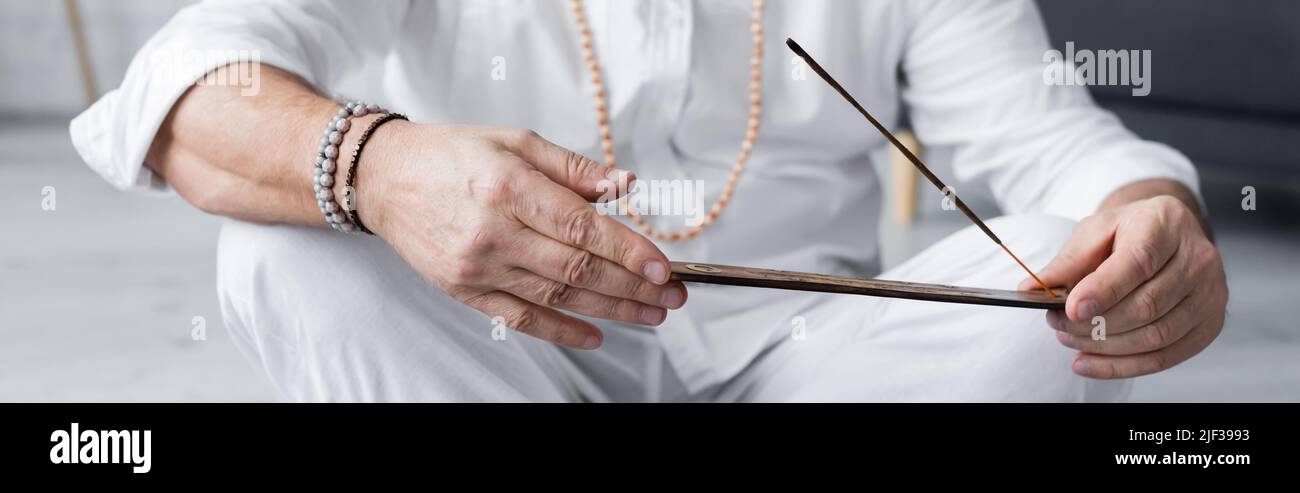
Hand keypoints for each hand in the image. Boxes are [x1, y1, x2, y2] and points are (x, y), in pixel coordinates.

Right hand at [353, 123, 685, 349]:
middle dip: (633, 286)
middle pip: (577, 267)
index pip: (582, 227)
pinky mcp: (465, 291)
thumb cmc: (452, 155)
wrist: (385, 179)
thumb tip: (624, 187)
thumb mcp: (516, 141)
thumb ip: (573, 168)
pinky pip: (522, 318)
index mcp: (509, 186)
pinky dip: (562, 331)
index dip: (628, 251)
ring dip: (612, 309)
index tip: (662, 266)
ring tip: (651, 313)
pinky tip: (597, 335)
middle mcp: (493, 231)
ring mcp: (478, 266)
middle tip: (672, 294)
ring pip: (558, 295)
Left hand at [1020, 194, 1226, 377]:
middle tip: (1058, 324)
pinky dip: (1123, 367)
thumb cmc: (1127, 231)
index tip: (1071, 308)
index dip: (1104, 290)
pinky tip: (1089, 363)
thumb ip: (1067, 261)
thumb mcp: (1094, 231)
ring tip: (1069, 339)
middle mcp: (1198, 258)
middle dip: (1096, 323)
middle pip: (1147, 305)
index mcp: (1166, 223)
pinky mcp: (1209, 323)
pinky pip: (1166, 357)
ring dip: (1105, 347)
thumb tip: (1032, 289)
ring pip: (1156, 335)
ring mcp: (1211, 293)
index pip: (1138, 262)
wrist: (1164, 234)